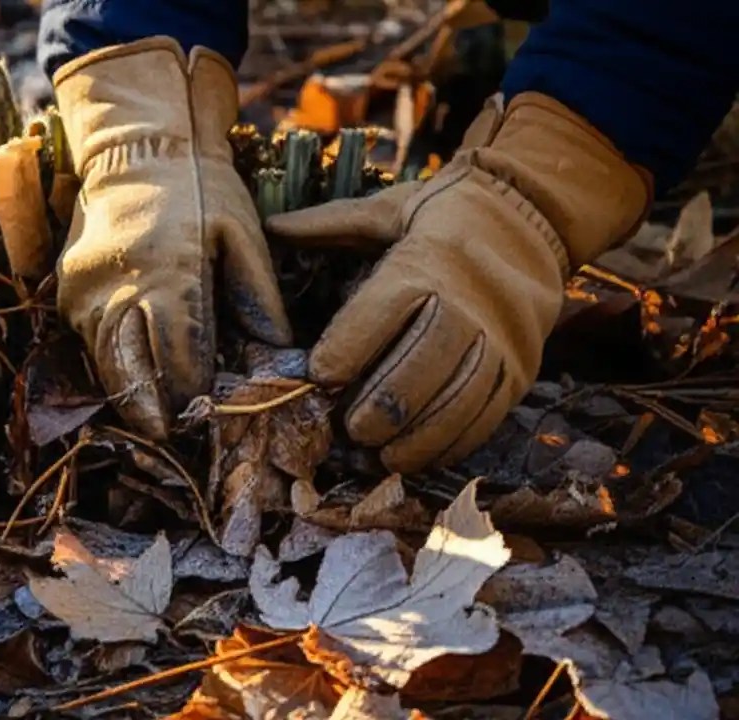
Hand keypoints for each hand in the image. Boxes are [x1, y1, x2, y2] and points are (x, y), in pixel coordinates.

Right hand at [52, 38, 290, 437]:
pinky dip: (114, 362)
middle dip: (152, 411)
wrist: (133, 148)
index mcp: (167, 274)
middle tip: (173, 438)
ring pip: (105, 364)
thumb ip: (258, 296)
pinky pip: (90, 342)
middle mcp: (115, 289)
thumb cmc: (199, 188)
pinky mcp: (67, 293)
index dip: (193, 396)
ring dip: (130, 392)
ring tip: (157, 419)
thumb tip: (278, 353)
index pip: (179, 357)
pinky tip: (136, 377)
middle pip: (130, 373)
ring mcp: (83, 293)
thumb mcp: (242, 233)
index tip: (207, 420)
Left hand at [267, 94, 649, 471]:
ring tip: (382, 457)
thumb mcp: (386, 211)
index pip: (385, 311)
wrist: (533, 219)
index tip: (319, 376)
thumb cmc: (443, 218)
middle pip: (424, 363)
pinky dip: (453, 442)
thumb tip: (270, 225)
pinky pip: (489, 414)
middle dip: (383, 405)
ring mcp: (500, 340)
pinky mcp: (521, 369)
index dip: (349, 347)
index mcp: (426, 262)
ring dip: (419, 436)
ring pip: (459, 397)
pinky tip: (421, 456)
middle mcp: (468, 303)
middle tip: (349, 431)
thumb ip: (329, 225)